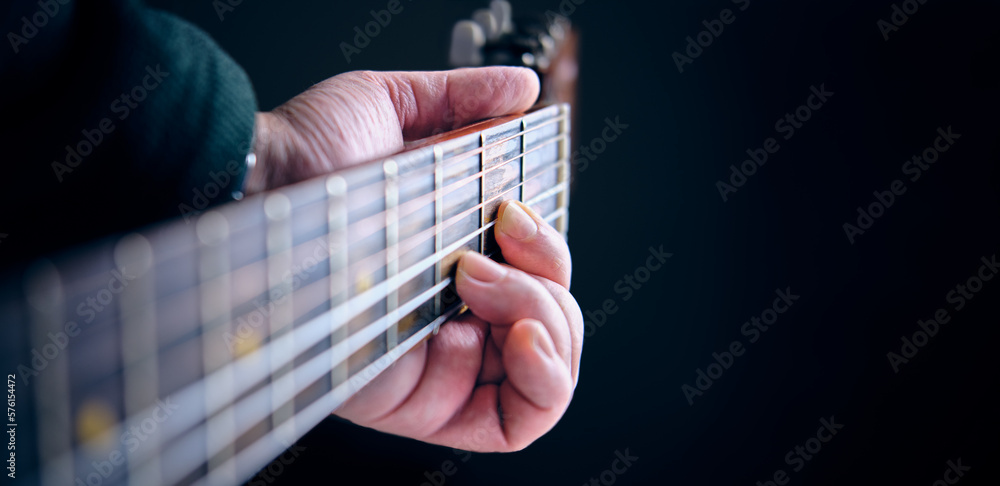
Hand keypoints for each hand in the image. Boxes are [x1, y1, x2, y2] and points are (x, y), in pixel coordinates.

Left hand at [252, 66, 582, 450]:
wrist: (251, 194)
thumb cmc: (304, 159)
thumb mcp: (392, 111)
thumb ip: (464, 102)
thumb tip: (523, 91)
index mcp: (454, 264)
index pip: (540, 277)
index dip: (546, 252)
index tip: (513, 213)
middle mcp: (454, 317)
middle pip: (554, 323)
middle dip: (546, 280)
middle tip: (492, 242)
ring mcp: (442, 365)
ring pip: (548, 372)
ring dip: (548, 320)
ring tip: (484, 280)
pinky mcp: (424, 405)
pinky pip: (517, 423)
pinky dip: (547, 381)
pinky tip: (523, 336)